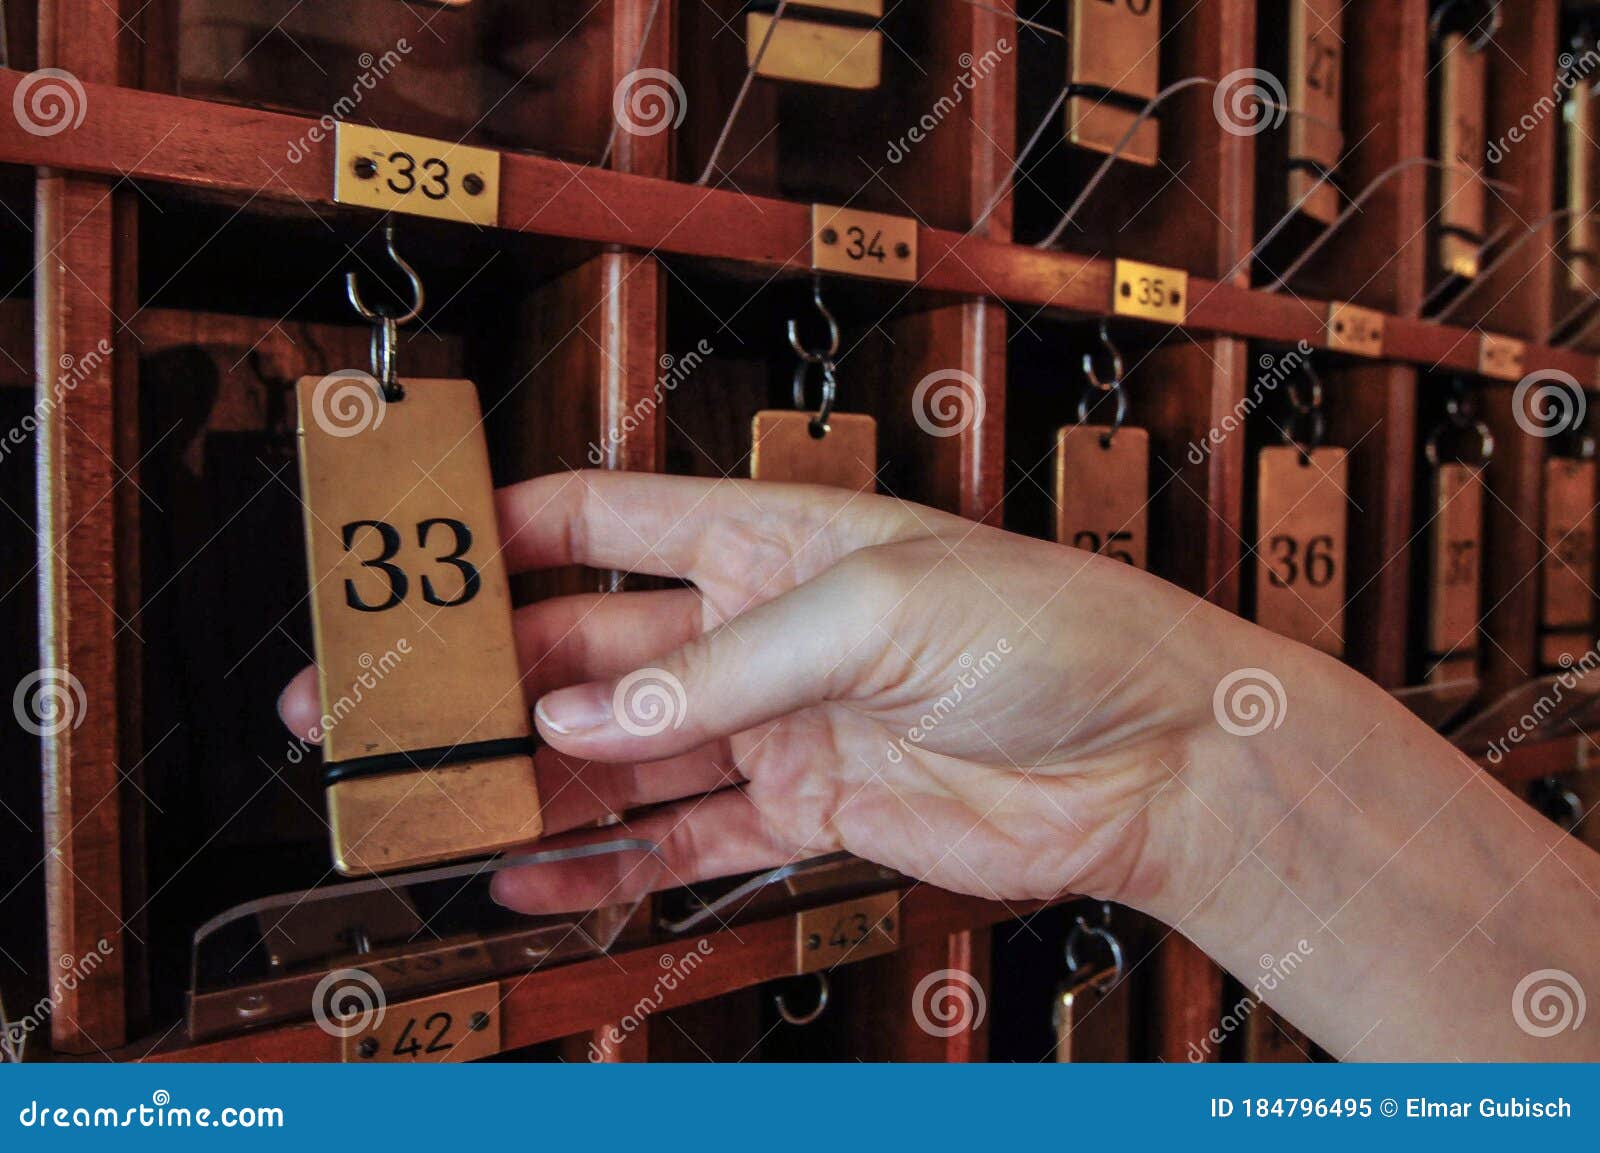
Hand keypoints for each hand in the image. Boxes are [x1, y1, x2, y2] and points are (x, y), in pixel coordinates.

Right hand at [279, 469, 1329, 916]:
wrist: (1152, 753)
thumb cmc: (1048, 631)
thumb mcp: (874, 612)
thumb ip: (721, 670)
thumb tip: (587, 720)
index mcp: (765, 537)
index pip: (603, 521)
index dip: (505, 534)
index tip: (414, 558)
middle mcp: (755, 627)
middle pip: (586, 651)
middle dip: (484, 677)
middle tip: (384, 710)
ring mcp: (775, 724)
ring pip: (619, 756)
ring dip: (528, 781)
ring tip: (433, 805)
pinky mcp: (804, 809)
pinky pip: (683, 836)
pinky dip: (608, 861)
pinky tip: (537, 873)